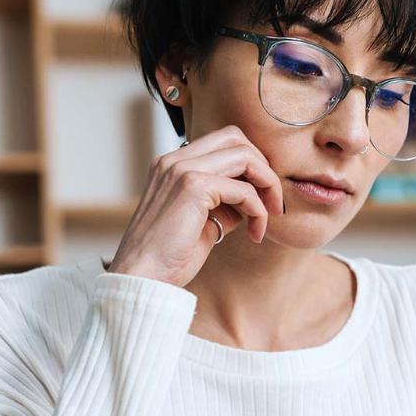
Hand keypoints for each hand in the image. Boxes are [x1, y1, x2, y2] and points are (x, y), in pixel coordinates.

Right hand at [107, 124, 284, 286]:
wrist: (143, 277)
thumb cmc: (170, 255)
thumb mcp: (203, 220)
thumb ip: (224, 201)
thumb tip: (255, 196)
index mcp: (172, 164)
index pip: (224, 142)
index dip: (252, 164)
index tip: (263, 195)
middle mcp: (174, 160)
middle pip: (237, 137)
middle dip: (263, 167)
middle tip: (272, 202)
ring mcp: (181, 170)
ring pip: (245, 156)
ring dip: (268, 185)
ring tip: (270, 216)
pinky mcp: (193, 187)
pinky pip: (244, 189)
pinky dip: (258, 211)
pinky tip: (255, 234)